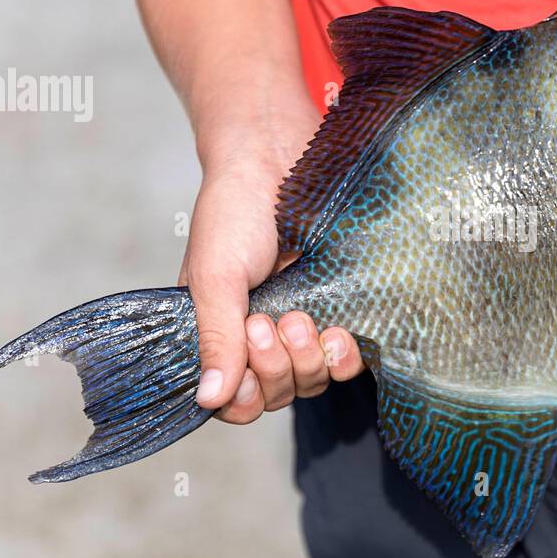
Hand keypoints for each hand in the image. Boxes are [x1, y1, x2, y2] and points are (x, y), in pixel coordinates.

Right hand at [181, 143, 363, 424]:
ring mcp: (305, 323)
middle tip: (271, 320)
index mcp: (222, 333)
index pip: (235, 401)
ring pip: (314, 381)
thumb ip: (214, 337)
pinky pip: (349, 360)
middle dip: (276, 368)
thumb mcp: (215, 275)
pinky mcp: (342, 308)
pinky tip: (342, 333)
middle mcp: (263, 336)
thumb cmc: (235, 210)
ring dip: (310, 361)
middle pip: (278, 395)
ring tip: (301, 318)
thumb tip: (207, 399)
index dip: (246, 395)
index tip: (247, 357)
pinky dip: (346, 356)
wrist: (279, 156)